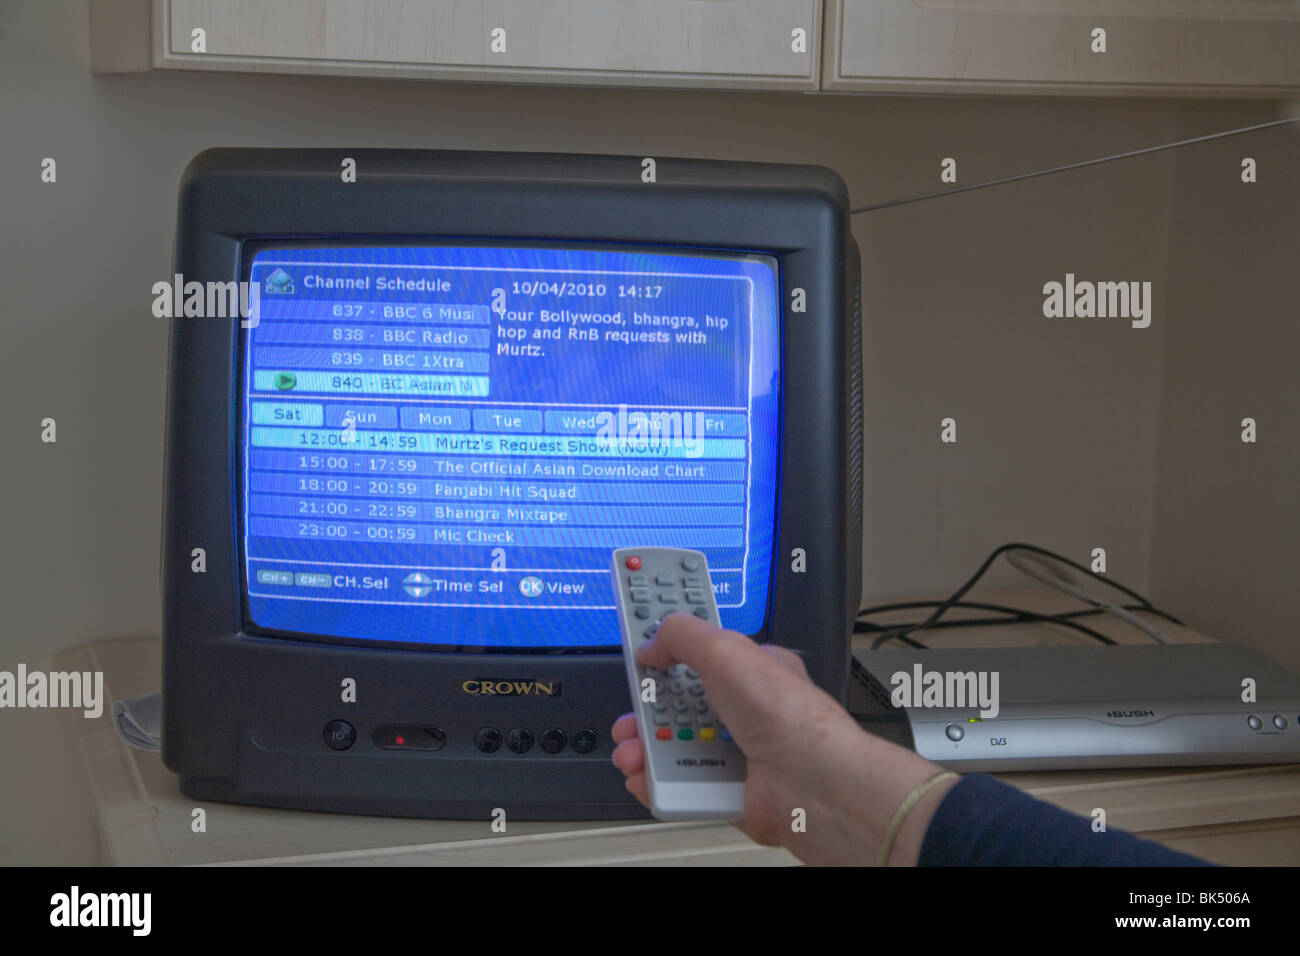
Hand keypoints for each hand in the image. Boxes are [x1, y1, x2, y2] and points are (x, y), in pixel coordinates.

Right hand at [610, 612, 956, 864]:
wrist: (810, 782)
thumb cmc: (788, 714)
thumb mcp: (726, 650)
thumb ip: (683, 636)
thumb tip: (653, 643)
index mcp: (750, 672)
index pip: (702, 654)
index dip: (671, 650)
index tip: (643, 649)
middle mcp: (743, 713)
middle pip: (681, 704)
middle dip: (648, 708)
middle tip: (635, 708)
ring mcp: (734, 754)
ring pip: (675, 746)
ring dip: (646, 747)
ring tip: (633, 749)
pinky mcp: (724, 791)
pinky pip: (679, 786)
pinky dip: (657, 782)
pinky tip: (647, 776)